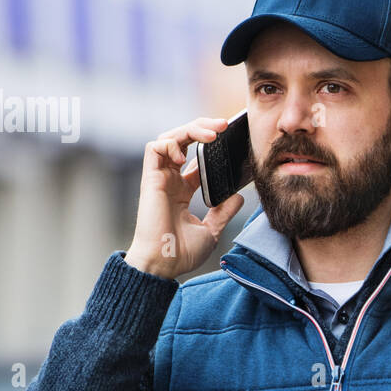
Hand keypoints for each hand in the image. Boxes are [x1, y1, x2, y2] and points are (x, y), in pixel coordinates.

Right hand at [124, 117, 246, 279]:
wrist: (163, 264)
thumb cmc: (180, 252)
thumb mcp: (212, 230)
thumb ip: (223, 212)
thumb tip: (239, 197)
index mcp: (182, 191)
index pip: (195, 158)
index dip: (211, 146)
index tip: (231, 141)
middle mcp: (170, 180)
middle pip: (184, 141)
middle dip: (203, 128)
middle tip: (225, 125)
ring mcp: (160, 178)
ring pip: (170, 138)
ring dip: (191, 130)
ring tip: (213, 134)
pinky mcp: (151, 178)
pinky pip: (155, 147)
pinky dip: (170, 143)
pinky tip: (185, 155)